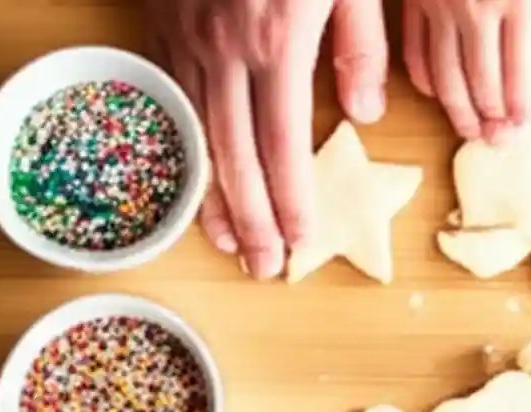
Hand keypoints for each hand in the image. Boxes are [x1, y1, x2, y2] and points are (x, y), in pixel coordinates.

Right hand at [146, 0, 387, 279]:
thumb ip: (360, 46)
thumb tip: (364, 114)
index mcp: (278, 41)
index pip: (284, 144)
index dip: (290, 200)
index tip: (299, 243)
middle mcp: (226, 48)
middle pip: (235, 154)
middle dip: (250, 218)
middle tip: (263, 267)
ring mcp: (188, 37)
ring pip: (196, 133)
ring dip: (210, 193)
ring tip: (226, 243)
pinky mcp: (165, 24)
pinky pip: (172, 100)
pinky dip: (182, 146)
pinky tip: (192, 177)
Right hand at [402, 0, 530, 140]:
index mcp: (516, 0)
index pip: (519, 72)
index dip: (520, 108)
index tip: (522, 132)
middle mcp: (475, 9)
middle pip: (481, 80)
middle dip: (489, 119)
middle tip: (496, 144)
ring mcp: (437, 5)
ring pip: (445, 73)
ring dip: (457, 108)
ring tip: (469, 132)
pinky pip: (414, 46)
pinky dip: (424, 74)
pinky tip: (435, 93)